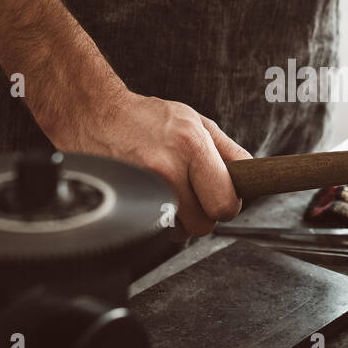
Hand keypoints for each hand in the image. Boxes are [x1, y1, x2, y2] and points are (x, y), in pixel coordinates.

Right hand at [45, 88, 251, 235]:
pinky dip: (159, 220)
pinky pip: (157, 231)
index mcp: (191, 146)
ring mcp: (142, 189)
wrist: (95, 114)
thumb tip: (252, 178)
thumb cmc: (148, 119)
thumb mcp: (196, 122)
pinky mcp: (124, 203)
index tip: (221, 196)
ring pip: (181, 233)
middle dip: (204, 213)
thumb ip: (228, 151)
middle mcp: (167, 169)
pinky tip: (152, 196)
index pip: (226, 202)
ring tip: (169, 191)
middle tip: (193, 193)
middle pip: (205, 224)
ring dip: (181, 219)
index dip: (227, 203)